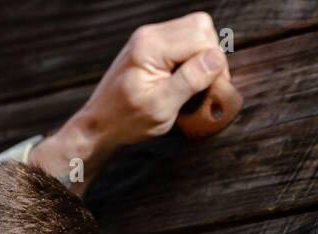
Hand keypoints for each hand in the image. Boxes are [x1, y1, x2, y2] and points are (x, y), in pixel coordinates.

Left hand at [29, 12, 229, 193]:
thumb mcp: (162, 107)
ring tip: (195, 83)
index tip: (213, 89)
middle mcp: (150, 34)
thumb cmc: (127, 120)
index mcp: (151, 47)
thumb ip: (190, 80)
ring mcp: (149, 37)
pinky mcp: (150, 44)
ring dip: (202, 55)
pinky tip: (184, 78)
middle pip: (200, 26)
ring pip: (195, 30)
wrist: (100, 123)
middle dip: (211, 55)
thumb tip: (217, 58)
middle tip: (207, 85)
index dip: (215, 63)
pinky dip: (191, 57)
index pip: (201, 38)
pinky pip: (183, 39)